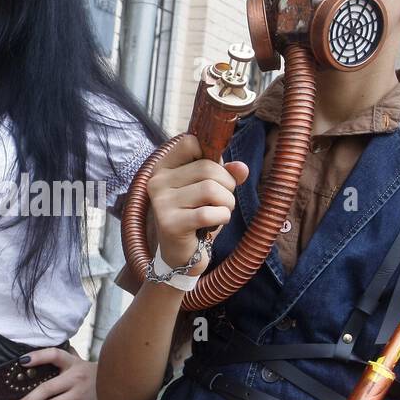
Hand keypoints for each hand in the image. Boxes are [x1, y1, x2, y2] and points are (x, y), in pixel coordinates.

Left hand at [7, 347, 102, 399]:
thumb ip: (63, 360)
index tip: (21, 362)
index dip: (37, 356)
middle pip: (47, 389)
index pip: (54, 355)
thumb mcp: (80, 363)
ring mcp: (80, 396)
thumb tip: (35, 358)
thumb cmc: (94, 376)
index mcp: (73, 364)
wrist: (120, 388)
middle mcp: (75, 379)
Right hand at [147, 133, 248, 277]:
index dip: (212, 156)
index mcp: (164, 168)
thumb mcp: (211, 192)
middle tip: (224, 201)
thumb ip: (226, 175)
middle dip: (227, 185)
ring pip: (210, 189)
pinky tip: (216, 224)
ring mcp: (161, 203)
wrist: (181, 257)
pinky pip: (208, 213)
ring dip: (227, 203)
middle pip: (207, 167)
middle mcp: (157, 182)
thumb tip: (242, 168)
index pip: (190, 142)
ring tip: (221, 212)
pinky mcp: (169, 224)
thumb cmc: (196, 218)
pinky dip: (222, 217)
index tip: (214, 174)